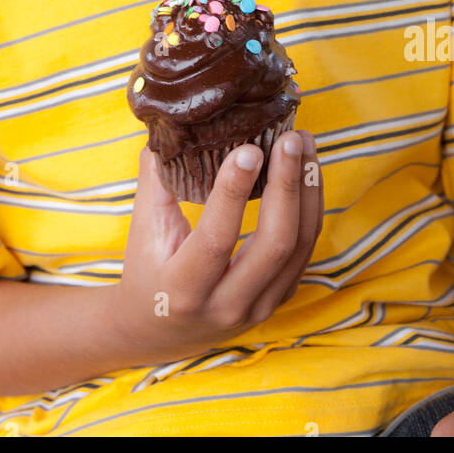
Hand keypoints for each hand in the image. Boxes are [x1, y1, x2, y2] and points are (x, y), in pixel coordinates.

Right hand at [108, 129, 322, 365]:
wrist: (156, 331)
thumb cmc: (146, 270)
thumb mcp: (143, 229)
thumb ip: (157, 177)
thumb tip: (172, 122)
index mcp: (184, 289)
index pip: (217, 238)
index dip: (234, 192)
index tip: (249, 148)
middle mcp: (227, 305)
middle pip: (274, 244)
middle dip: (287, 185)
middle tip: (290, 137)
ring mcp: (259, 307)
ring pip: (299, 247)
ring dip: (307, 190)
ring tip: (305, 143)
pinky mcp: (279, 299)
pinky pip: (306, 252)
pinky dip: (310, 208)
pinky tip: (307, 171)